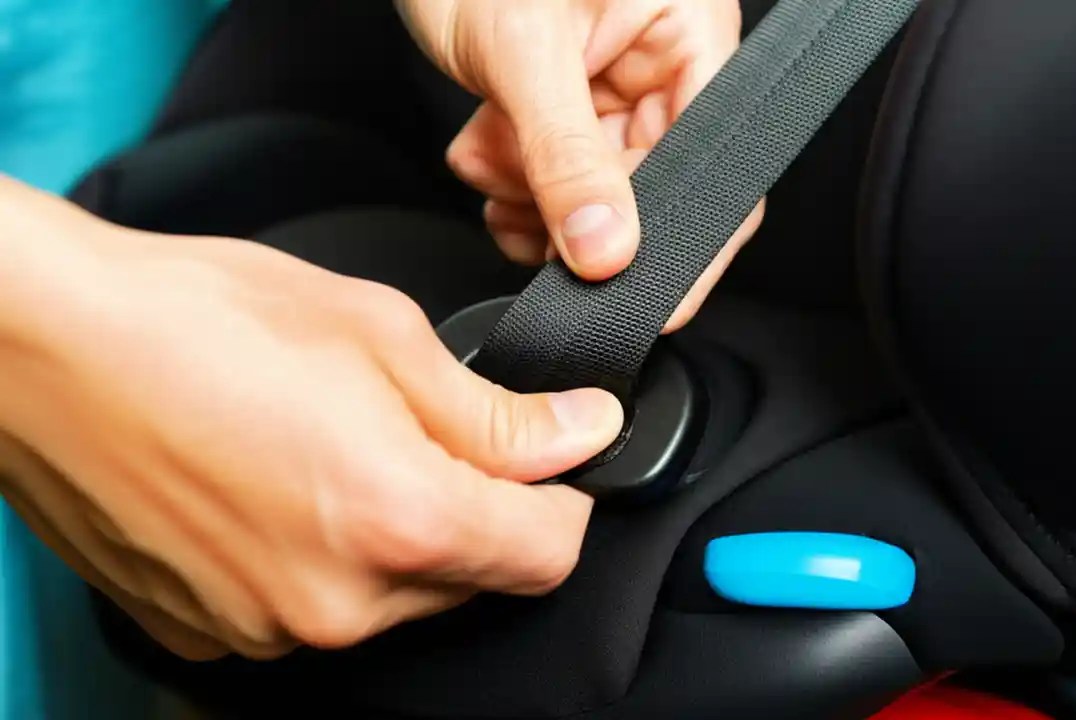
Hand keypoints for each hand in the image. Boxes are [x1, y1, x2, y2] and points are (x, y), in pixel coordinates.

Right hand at [0, 177, 622, 660]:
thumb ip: (494, 414)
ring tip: (333, 446)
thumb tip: (579, 435)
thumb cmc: (199, 318)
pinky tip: (280, 486)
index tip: (551, 460)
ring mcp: (268, 628)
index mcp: (397, 521)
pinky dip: (322, 559)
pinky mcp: (213, 631)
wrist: (45, 344)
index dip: (565, 501)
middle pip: (474, 580)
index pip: (549, 555)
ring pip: (394, 599)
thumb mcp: (380, 335)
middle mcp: (338, 602)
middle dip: (476, 512)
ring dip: (395, 537)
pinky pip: (313, 608)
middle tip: (421, 430)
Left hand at [396, 0, 764, 331]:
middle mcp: (661, 65)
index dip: (687, 240)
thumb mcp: (526, 52)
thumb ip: (566, 156)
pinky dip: (514, 189)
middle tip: (531, 213)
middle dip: (577, 211)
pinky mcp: (568, 109)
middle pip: (651, 189)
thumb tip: (609, 249)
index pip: (716, 161)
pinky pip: (555, 183)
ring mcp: (613, 90)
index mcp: (689, 31)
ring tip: (493, 160)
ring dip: (534, 200)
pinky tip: (486, 155)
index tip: (645, 299)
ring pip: (595, 197)